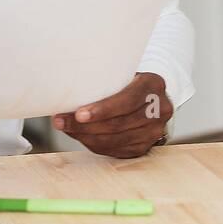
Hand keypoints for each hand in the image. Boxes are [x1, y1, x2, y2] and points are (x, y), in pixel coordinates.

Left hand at [53, 72, 170, 158]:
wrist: (150, 95)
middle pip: (120, 124)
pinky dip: (95, 144)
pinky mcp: (146, 146)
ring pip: (116, 140)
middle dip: (86, 126)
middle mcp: (160, 109)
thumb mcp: (123, 73)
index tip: (79, 114)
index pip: (127, 101)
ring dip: (86, 137)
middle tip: (62, 122)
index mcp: (153, 85)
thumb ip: (105, 81)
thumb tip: (68, 94)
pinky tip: (80, 136)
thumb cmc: (129, 81)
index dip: (103, 110)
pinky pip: (116, 150)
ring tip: (66, 128)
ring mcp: (155, 131)